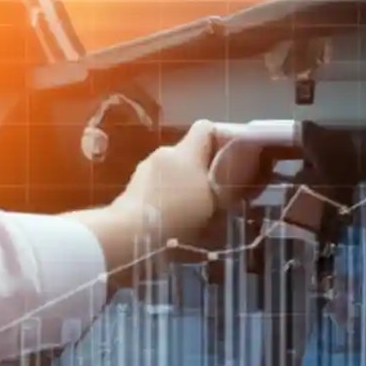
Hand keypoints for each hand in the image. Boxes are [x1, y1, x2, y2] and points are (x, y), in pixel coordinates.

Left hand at [65, 120, 222, 274]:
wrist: (127, 238)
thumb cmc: (176, 219)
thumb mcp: (215, 206)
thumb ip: (228, 190)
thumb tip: (238, 180)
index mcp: (185, 152)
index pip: (207, 127)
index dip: (222, 139)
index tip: (234, 160)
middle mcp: (164, 155)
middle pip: (190, 154)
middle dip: (205, 172)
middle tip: (219, 197)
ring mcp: (144, 172)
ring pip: (173, 173)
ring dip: (185, 188)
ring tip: (195, 216)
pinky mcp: (132, 191)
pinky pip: (158, 189)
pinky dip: (168, 200)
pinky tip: (173, 224)